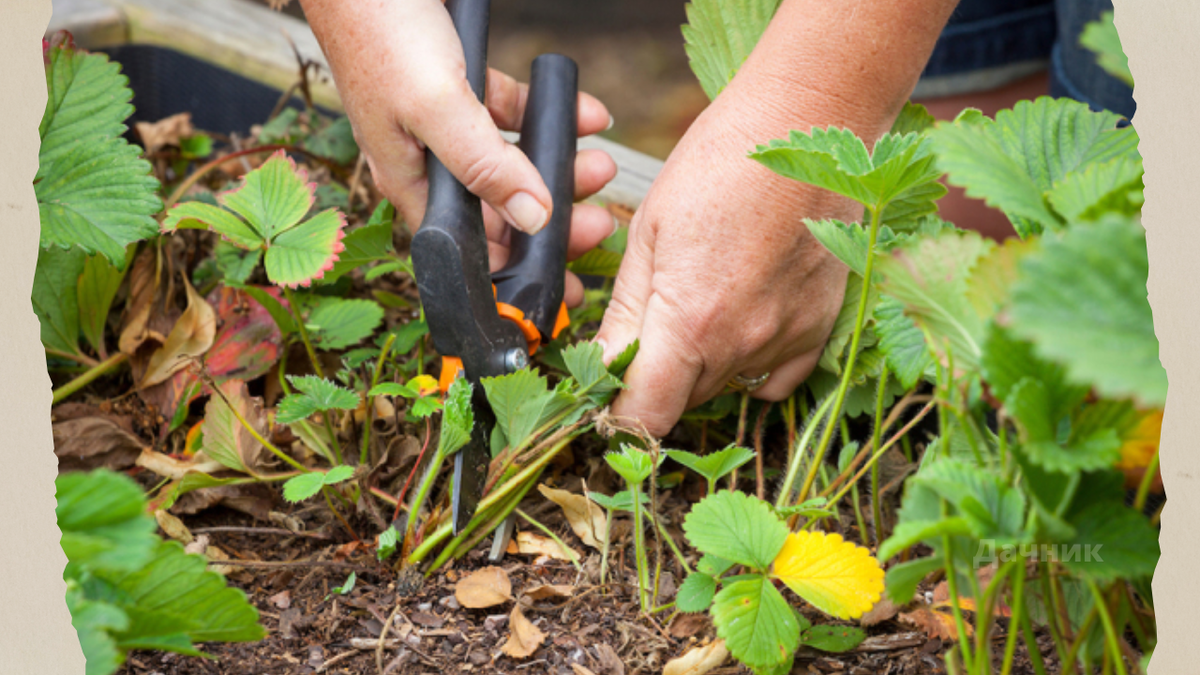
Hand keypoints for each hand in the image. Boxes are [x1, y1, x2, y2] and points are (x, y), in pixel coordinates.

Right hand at [300, 0, 616, 304]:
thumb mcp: (436, 106)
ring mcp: (447, 126)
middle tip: (601, 222)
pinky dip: (550, 116)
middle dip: (553, 220)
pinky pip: (515, 114)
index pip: (470, 250)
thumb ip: (484, 166)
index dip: (516, 272)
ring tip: (601, 163)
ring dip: (560, 168)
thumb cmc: (381, 31)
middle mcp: (428, 163)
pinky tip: (586, 113)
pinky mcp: (463, 86)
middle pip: (499, 211)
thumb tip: (534, 220)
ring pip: (514, 165)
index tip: (565, 288)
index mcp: (409, 182)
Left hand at [595, 95, 860, 436]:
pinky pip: (773, 378)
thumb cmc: (720, 163)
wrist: (808, 126)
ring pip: (723, 387)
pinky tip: (738, 319)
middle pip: (681, 402)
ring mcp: (788, 340)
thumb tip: (601, 369)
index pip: (644, 416)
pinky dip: (748, 364)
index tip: (606, 393)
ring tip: (697, 301)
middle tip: (647, 323)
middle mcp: (743, 345)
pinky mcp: (819, 328)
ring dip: (698, 367)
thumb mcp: (649, 232)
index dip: (617, 416)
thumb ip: (625, 314)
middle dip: (653, 379)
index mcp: (689, 322)